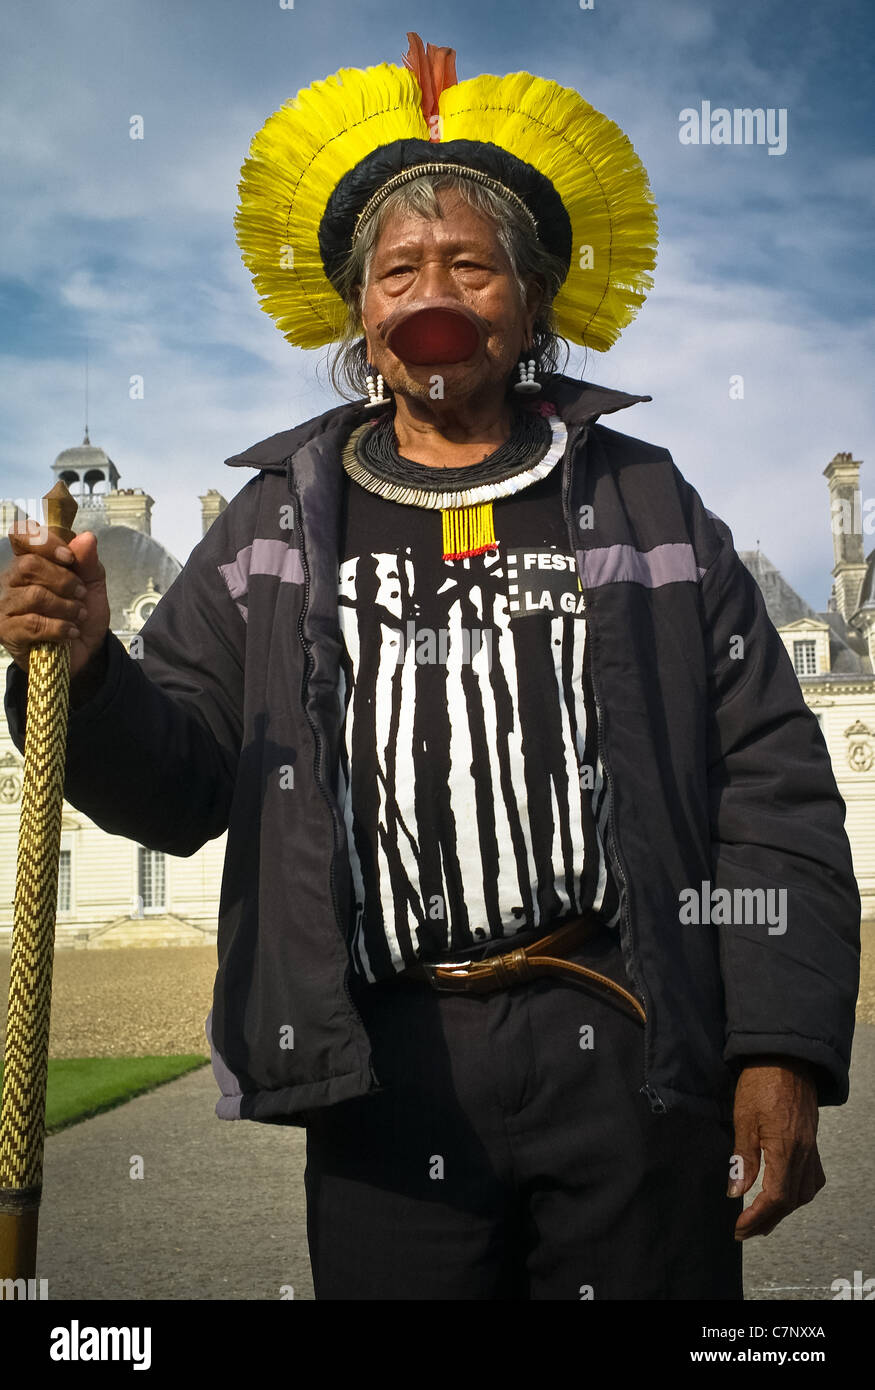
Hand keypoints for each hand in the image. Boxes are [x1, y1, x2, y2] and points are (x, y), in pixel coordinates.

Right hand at [0, 524, 109, 680]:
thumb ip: (88, 561)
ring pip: (34, 595)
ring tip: (79, 615)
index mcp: (31, 561)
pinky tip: (70, 632)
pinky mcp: (7, 631)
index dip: (45, 542)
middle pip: (29, 565)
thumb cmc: (82, 613)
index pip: (21, 535)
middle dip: (63, 580)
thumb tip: (87, 537)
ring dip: (66, 606)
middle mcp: (12, 580)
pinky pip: (33, 623)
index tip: (69, 558)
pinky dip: (59, 627)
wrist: (85, 651)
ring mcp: (7, 605)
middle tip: (80, 594)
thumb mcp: (93, 585)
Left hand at [729, 1056, 824, 1239]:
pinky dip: (798, 1193)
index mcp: (786, 1148)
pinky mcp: (812, 1141)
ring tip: (761, 1218)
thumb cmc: (760, 1082)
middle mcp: (804, 1153)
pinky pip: (812, 1178)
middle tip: (744, 1230)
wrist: (785, 1056)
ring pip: (805, 1192)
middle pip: (791, 1201)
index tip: (738, 1227)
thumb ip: (743, 1158)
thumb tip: (735, 1192)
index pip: (776, 1197)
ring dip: (783, 1210)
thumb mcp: (743, 1119)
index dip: (757, 1217)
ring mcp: (811, 1148)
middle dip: (767, 1220)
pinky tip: (784, 1193)